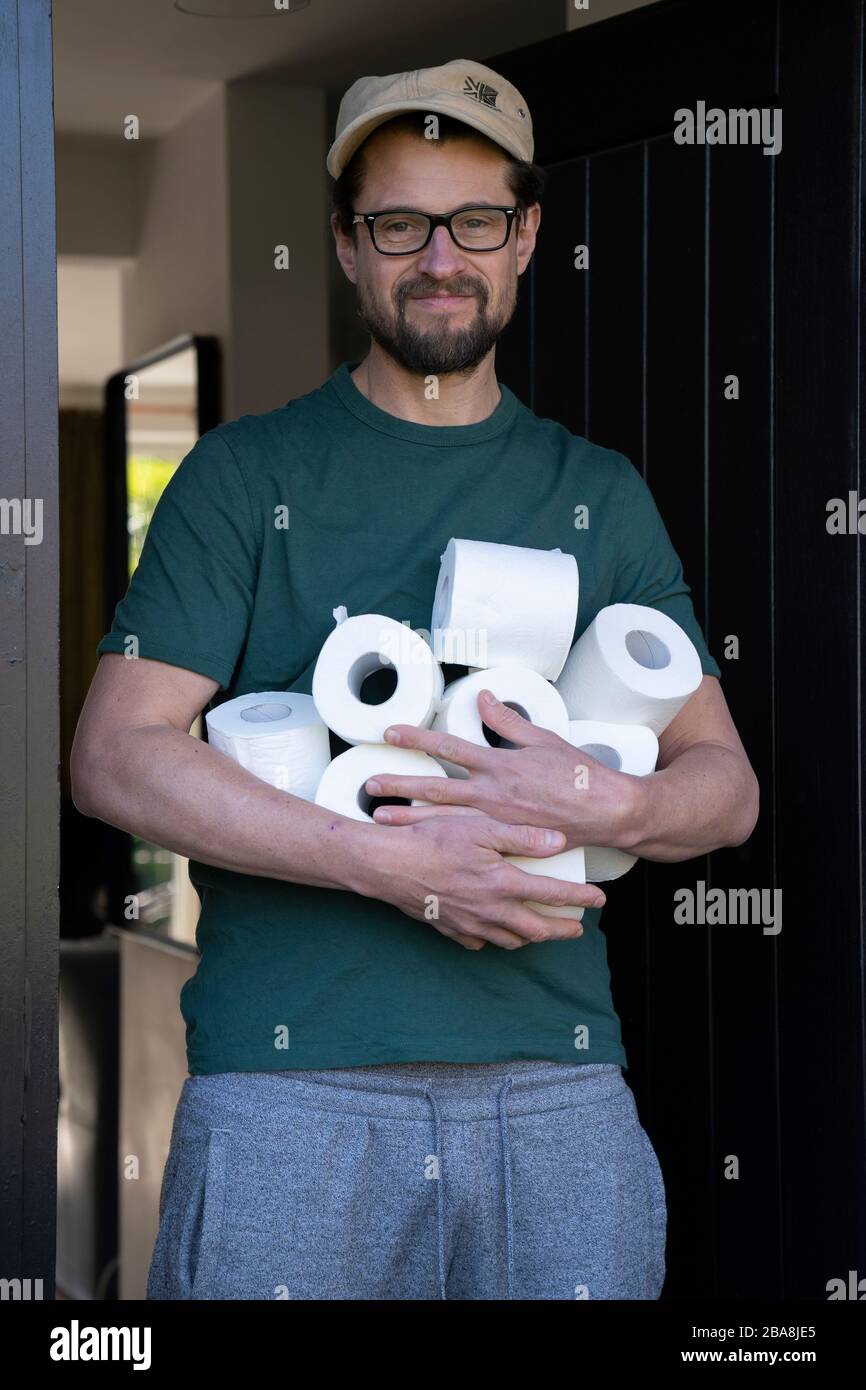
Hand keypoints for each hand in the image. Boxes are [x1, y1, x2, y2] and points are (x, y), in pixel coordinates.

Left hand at [364, 689, 644, 850]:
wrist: (605, 812)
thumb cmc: (578, 774)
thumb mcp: (543, 739)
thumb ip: (507, 721)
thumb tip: (482, 697)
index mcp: (499, 765)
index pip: (449, 746)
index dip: (417, 738)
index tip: (390, 733)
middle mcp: (492, 794)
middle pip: (435, 787)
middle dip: (400, 785)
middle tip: (369, 783)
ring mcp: (496, 821)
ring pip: (443, 819)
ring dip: (409, 818)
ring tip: (379, 817)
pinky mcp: (504, 840)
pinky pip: (465, 840)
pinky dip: (440, 841)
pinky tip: (422, 844)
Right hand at [368, 813, 605, 949]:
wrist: (388, 864)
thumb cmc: (431, 840)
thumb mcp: (480, 827)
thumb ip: (522, 836)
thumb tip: (558, 842)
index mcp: (503, 884)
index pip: (553, 895)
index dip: (580, 898)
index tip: (599, 899)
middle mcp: (490, 910)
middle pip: (537, 929)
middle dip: (562, 930)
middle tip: (578, 928)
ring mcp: (469, 924)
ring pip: (510, 940)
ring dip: (531, 937)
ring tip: (542, 931)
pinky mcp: (449, 928)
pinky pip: (478, 942)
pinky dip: (493, 939)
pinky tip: (494, 933)